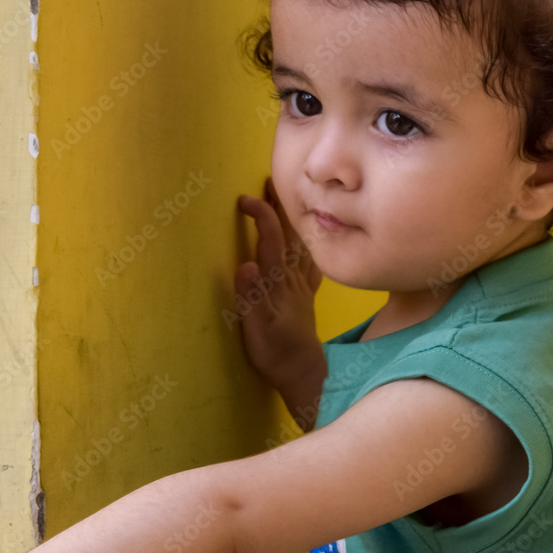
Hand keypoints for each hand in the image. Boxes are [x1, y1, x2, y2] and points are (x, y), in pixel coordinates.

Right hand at [235, 178, 326, 425]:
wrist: (304, 373)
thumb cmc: (275, 352)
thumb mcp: (255, 328)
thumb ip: (251, 296)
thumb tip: (246, 264)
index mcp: (276, 280)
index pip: (269, 238)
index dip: (260, 214)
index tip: (244, 198)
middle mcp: (291, 277)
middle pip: (287, 233)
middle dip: (279, 205)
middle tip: (269, 180)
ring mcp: (301, 284)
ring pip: (299, 242)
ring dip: (292, 219)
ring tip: (285, 199)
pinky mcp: (306, 295)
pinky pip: (309, 261)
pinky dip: (307, 243)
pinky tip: (308, 239)